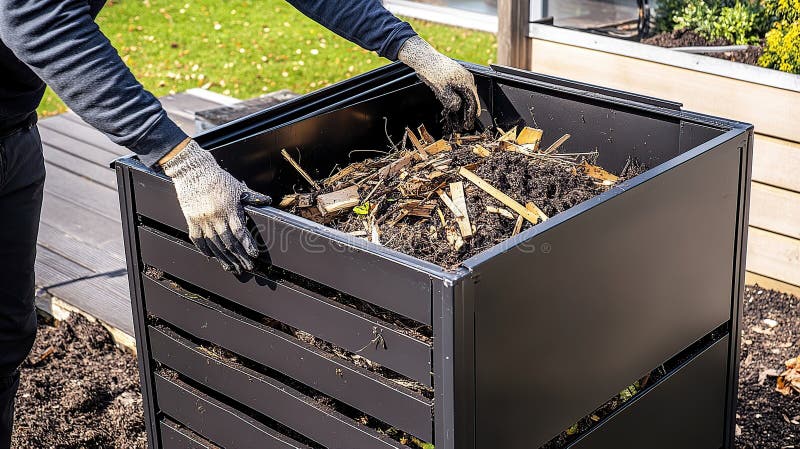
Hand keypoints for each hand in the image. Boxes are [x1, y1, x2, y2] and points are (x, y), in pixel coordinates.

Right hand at [161, 140, 270, 272]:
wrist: (193, 170)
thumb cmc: (218, 179)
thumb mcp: (237, 187)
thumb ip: (252, 197)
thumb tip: (267, 200)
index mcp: (229, 208)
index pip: (240, 232)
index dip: (248, 245)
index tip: (254, 255)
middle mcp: (216, 216)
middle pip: (229, 242)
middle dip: (239, 256)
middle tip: (247, 267)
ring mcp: (202, 219)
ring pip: (214, 244)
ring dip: (224, 258)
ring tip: (232, 268)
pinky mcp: (191, 220)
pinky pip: (197, 239)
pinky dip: (204, 249)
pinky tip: (211, 257)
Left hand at [398, 35, 479, 130]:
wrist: (425, 59)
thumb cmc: (433, 72)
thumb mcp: (442, 89)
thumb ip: (451, 100)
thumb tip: (457, 107)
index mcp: (466, 81)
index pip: (472, 102)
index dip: (470, 115)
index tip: (468, 124)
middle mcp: (467, 79)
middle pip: (470, 99)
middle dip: (468, 113)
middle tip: (465, 125)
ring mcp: (461, 77)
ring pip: (465, 96)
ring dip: (462, 108)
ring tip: (459, 119)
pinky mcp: (455, 77)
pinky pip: (460, 92)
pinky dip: (458, 101)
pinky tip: (453, 108)